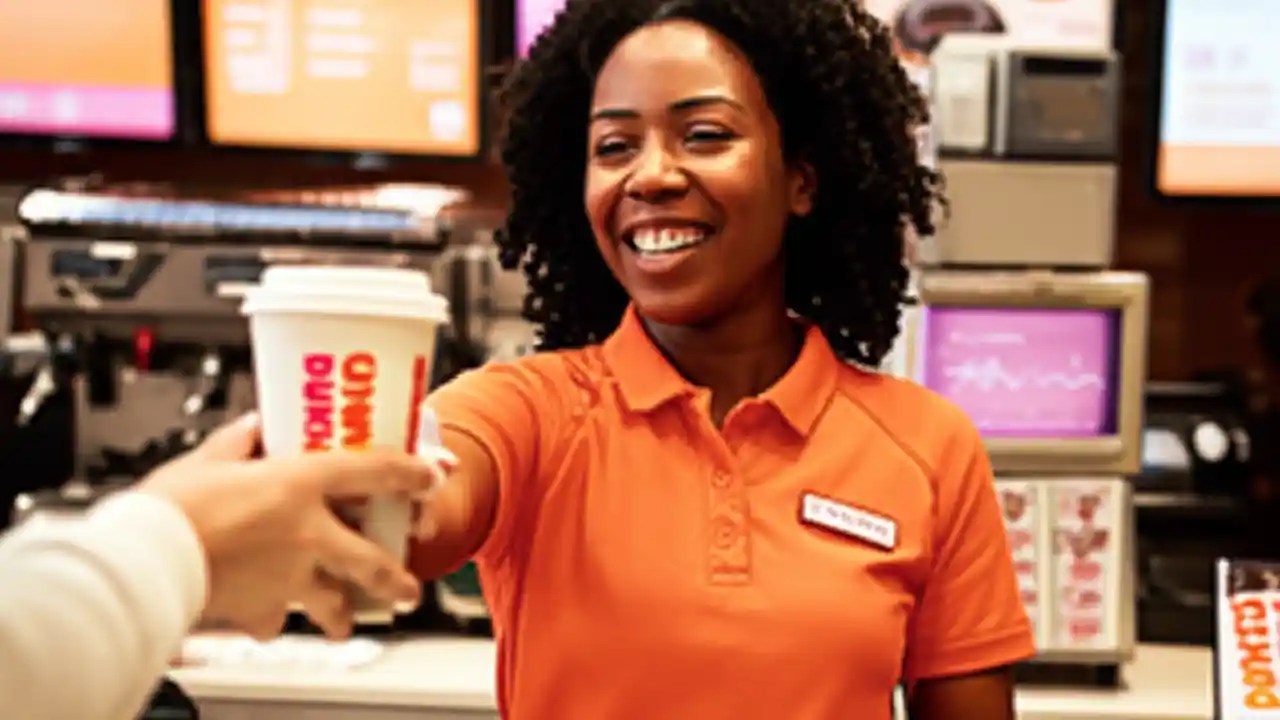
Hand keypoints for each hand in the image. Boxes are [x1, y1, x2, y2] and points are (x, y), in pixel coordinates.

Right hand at [139, 413, 445, 639]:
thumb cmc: (170, 507)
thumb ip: (238, 441)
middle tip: (409, 587)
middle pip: (373, 560)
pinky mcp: (263, 608)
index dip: (412, 474)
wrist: (144, 562)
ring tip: (346, 621)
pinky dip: (275, 619)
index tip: (429, 478)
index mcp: (298, 484)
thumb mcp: (207, 458)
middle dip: (397, 577)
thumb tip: (254, 425)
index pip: (375, 472)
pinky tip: (272, 616)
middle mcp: (306, 532)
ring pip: (335, 603)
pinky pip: (278, 620)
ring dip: (344, 614)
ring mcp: (290, 575)